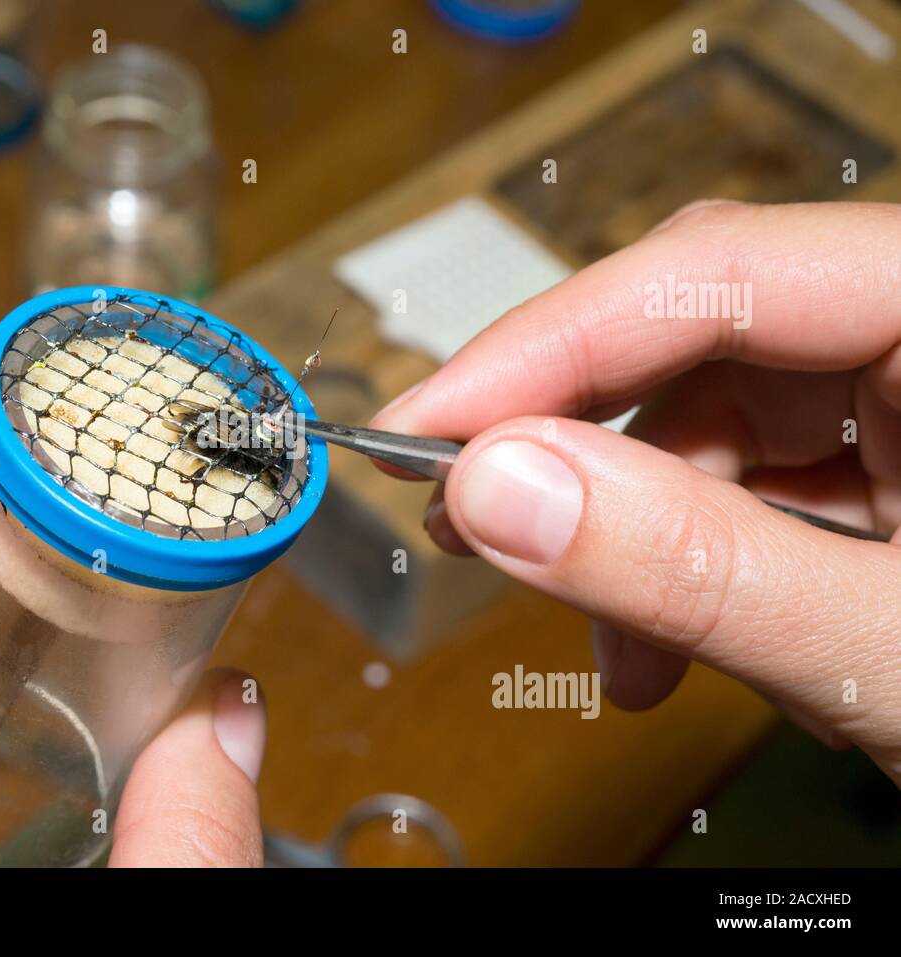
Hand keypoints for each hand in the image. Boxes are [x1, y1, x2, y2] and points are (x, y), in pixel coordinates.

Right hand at [372, 201, 900, 783]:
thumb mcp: (891, 652)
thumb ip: (695, 566)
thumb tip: (501, 487)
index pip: (721, 271)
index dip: (549, 344)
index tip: (429, 424)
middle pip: (700, 339)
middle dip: (583, 453)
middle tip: (473, 519)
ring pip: (709, 420)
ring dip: (634, 539)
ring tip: (620, 651)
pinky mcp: (882, 457)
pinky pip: (746, 479)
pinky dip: (685, 565)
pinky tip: (675, 647)